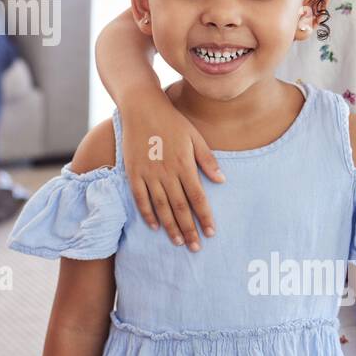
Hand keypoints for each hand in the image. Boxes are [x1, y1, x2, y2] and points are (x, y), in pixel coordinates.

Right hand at [120, 91, 223, 250]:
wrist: (141, 107)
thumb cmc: (171, 120)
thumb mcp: (194, 136)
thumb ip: (207, 159)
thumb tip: (222, 181)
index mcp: (184, 164)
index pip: (198, 198)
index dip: (205, 217)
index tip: (211, 232)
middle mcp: (166, 173)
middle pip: (180, 207)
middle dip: (189, 229)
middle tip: (196, 247)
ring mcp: (148, 174)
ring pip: (161, 207)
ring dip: (170, 226)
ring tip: (178, 242)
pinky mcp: (133, 172)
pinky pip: (140, 198)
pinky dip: (148, 214)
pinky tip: (155, 226)